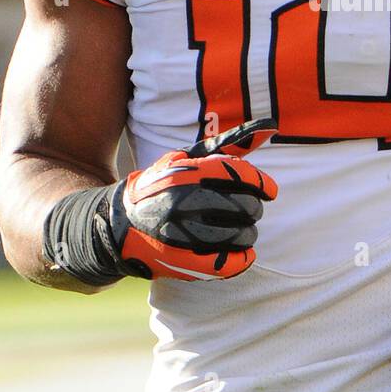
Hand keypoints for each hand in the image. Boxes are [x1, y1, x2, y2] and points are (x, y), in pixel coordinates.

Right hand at [109, 118, 277, 280]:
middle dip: (254, 208)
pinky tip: (241, 252)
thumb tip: (270, 127)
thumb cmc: (162, 186)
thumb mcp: (187, 158)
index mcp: (187, 174)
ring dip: (248, 234)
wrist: (120, 224)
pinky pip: (227, 264)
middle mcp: (185, 202)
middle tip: (249, 210)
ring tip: (241, 230)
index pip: (240, 175)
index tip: (270, 191)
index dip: (262, 184)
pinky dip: (241, 259)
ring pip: (241, 236)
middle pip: (246, 207)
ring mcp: (182, 234)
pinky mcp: (182, 262)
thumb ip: (228, 145)